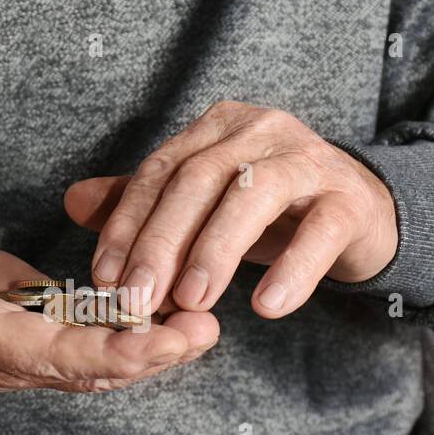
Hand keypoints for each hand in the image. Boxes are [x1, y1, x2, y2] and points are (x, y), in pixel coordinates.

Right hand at [0, 201, 218, 391]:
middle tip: (205, 331)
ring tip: (205, 326)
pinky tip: (176, 315)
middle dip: (148, 357)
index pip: (47, 354)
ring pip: (99, 362)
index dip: (105, 353)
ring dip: (152, 349)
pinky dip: (135, 334)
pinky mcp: (42, 332)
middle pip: (88, 370)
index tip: (161, 341)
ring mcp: (27, 349)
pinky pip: (97, 343)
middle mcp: (7, 357)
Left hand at [64, 101, 397, 317]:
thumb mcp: (203, 207)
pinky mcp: (350, 199)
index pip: (160, 171)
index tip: (104, 278)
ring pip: (254, 195)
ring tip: (193, 302)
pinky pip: (319, 231)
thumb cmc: (270, 212)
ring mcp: (310, 159)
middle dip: (162, 243)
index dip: (127, 225)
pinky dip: (291, 269)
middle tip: (138, 299)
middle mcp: (261, 129)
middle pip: (199, 179)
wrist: (361, 215)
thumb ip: (142, 202)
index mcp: (218, 127)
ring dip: (216, 251)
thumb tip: (72, 201)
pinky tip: (266, 307)